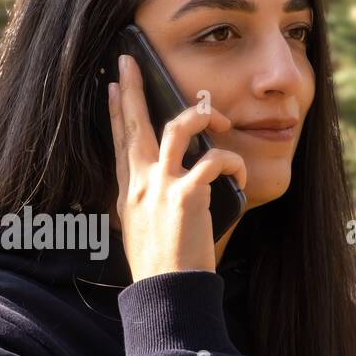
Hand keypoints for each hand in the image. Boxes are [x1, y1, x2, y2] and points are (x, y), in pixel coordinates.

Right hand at [107, 53, 246, 280]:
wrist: (167, 294)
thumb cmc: (161, 268)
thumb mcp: (140, 230)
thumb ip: (146, 203)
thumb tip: (162, 186)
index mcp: (129, 192)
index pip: (120, 142)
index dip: (118, 111)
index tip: (116, 86)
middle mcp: (140, 184)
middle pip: (135, 125)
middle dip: (134, 90)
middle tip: (129, 62)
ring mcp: (161, 187)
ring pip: (176, 130)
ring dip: (200, 116)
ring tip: (218, 117)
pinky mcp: (187, 196)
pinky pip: (214, 160)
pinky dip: (231, 160)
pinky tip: (239, 168)